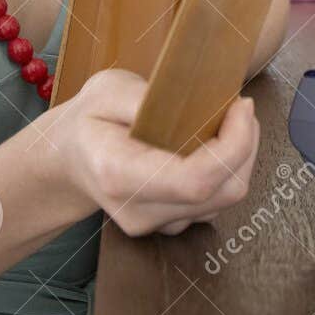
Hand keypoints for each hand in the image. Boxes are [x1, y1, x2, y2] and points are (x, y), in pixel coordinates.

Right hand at [39, 68, 260, 237]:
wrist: (68, 160)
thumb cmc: (89, 120)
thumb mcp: (107, 89)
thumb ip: (147, 96)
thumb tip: (195, 103)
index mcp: (120, 176)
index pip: (194, 180)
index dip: (233, 146)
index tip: (240, 106)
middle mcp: (140, 211)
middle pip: (222, 192)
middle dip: (246, 146)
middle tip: (240, 106)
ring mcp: (156, 225)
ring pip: (226, 199)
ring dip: (242, 157)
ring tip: (229, 119)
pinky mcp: (172, 225)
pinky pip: (217, 201)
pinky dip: (230, 169)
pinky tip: (217, 142)